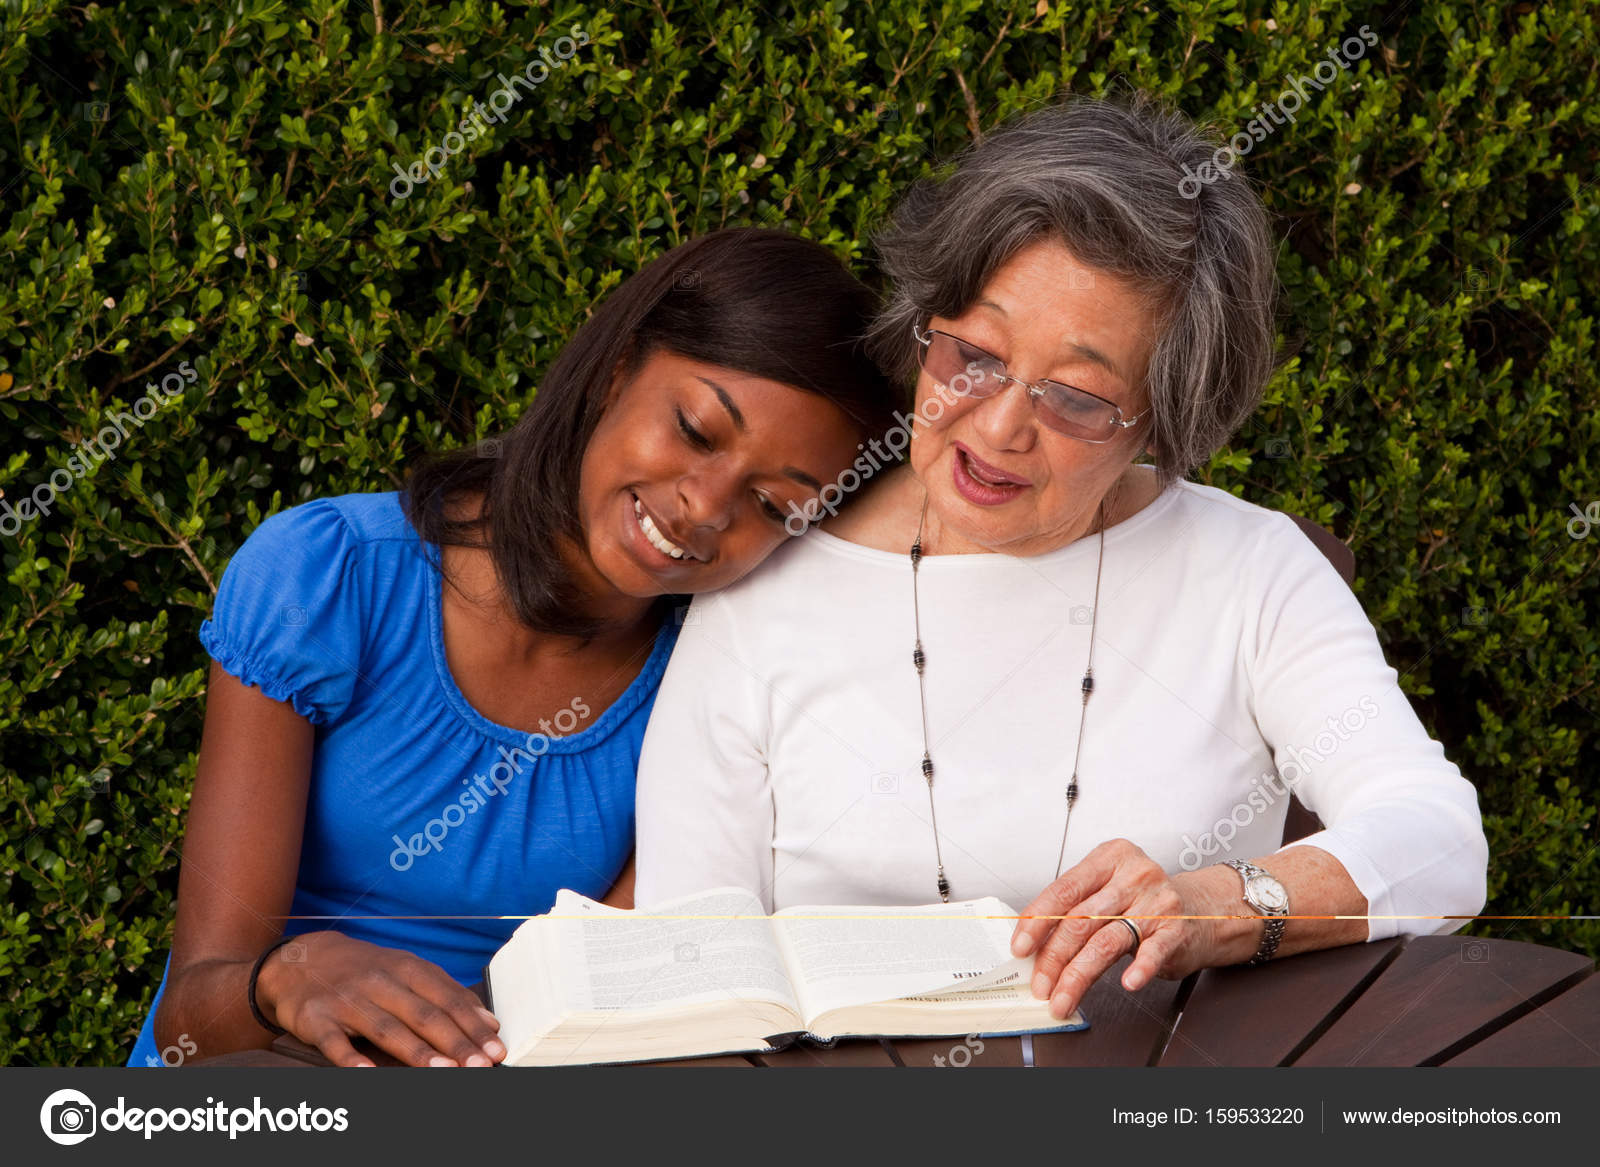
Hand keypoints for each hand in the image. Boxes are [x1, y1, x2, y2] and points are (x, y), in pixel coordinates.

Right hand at [253, 931, 505, 1067]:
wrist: (302, 958)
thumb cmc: (366, 970)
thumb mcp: (407, 971)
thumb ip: (448, 995)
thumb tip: (489, 1023)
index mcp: (408, 969)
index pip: (448, 1000)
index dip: (473, 1027)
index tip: (495, 1050)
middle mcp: (380, 981)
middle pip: (424, 1016)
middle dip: (455, 1043)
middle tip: (480, 1066)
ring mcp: (348, 1000)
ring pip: (387, 1028)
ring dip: (416, 1052)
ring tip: (443, 1071)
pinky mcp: (316, 1018)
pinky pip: (334, 1042)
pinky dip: (350, 1059)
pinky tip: (367, 1074)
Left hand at [1009, 838, 1222, 1019]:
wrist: (1204, 909)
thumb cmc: (1146, 901)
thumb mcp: (1108, 890)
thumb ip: (1076, 907)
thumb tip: (1033, 942)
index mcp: (1108, 860)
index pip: (1063, 890)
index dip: (1037, 921)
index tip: (1021, 947)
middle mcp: (1132, 876)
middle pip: (1080, 921)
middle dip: (1053, 959)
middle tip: (1040, 985)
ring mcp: (1156, 902)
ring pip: (1106, 941)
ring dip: (1079, 975)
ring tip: (1063, 998)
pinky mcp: (1176, 929)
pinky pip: (1153, 950)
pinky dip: (1139, 968)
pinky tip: (1128, 982)